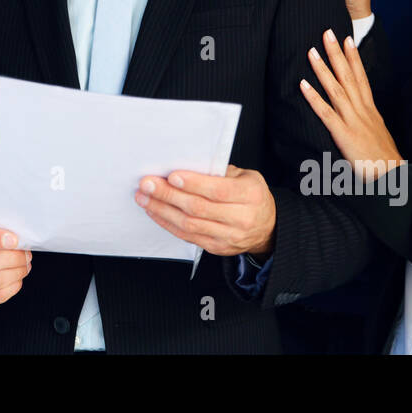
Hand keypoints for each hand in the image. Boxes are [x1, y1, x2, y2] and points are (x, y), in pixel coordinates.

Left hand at [135, 165, 276, 257]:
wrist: (267, 227)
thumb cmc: (251, 195)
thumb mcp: (244, 176)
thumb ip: (218, 172)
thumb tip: (184, 165)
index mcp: (250, 195)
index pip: (217, 191)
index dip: (193, 184)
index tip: (171, 176)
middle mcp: (241, 218)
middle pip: (198, 208)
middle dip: (168, 195)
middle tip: (148, 184)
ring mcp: (228, 236)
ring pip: (190, 225)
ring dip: (162, 210)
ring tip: (144, 197)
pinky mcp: (217, 248)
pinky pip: (188, 236)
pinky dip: (168, 223)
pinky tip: (155, 211)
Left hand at [299, 28, 402, 176]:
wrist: (394, 178)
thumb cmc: (384, 160)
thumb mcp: (378, 135)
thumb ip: (367, 122)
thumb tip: (361, 116)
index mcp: (370, 110)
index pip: (361, 78)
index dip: (353, 57)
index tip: (348, 39)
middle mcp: (362, 111)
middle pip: (348, 76)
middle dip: (337, 53)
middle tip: (327, 32)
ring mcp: (353, 121)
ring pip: (336, 89)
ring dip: (323, 69)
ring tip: (312, 51)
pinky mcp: (344, 135)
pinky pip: (326, 113)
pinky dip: (314, 97)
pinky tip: (303, 84)